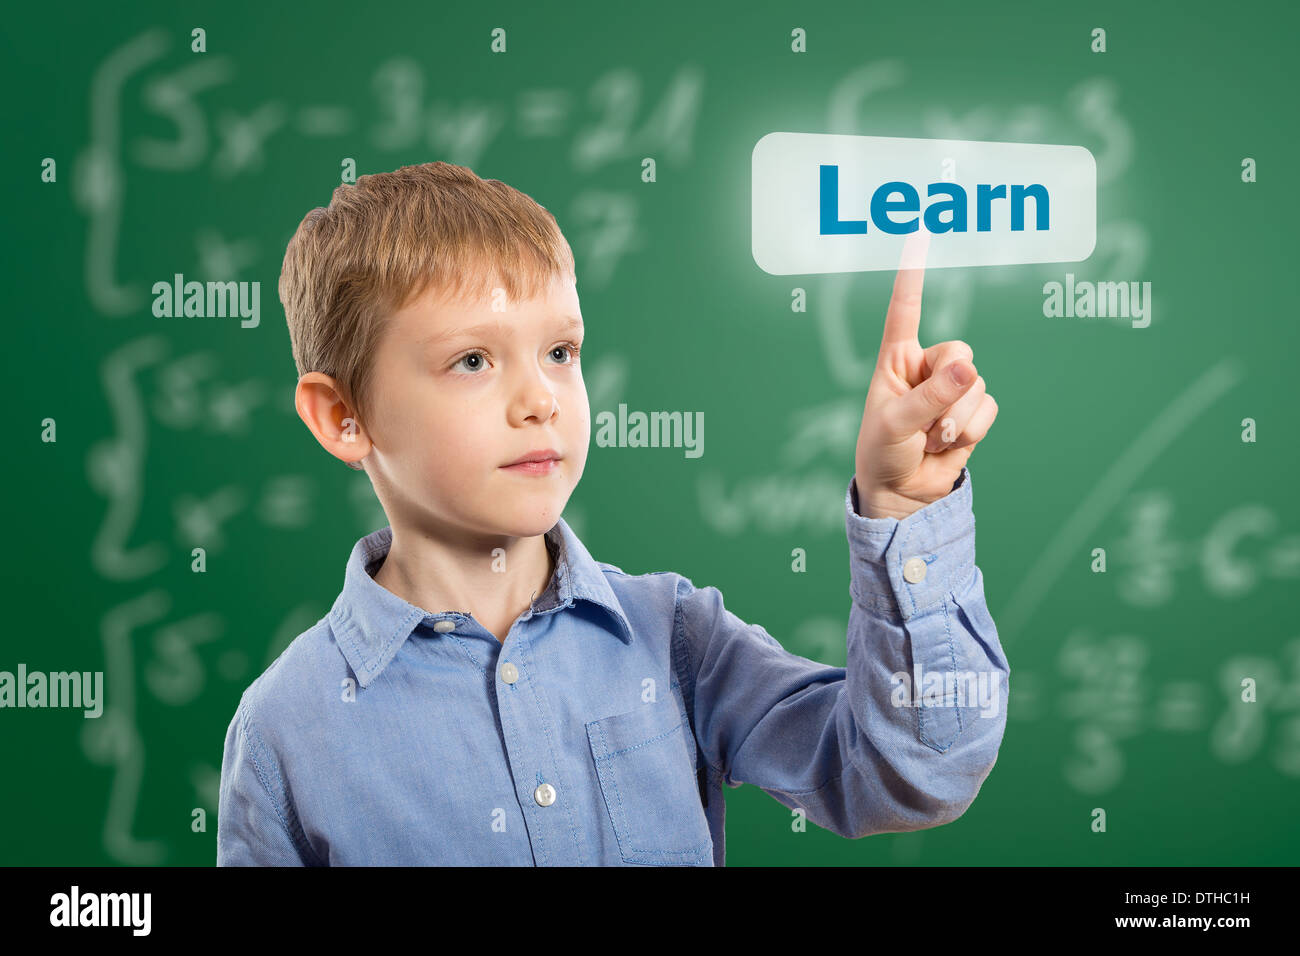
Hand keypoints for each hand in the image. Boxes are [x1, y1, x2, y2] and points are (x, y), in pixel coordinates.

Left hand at [854, 231, 998, 518]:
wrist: (902, 494)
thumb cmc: (883, 453)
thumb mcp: (895, 424)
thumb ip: (931, 396)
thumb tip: (970, 367)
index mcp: (896, 359)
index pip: (906, 308)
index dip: (913, 273)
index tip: (919, 232)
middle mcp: (926, 366)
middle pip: (961, 351)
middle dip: (950, 389)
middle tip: (928, 423)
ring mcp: (952, 388)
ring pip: (978, 384)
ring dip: (958, 420)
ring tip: (931, 439)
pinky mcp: (972, 410)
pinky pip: (989, 408)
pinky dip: (971, 432)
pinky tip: (949, 445)